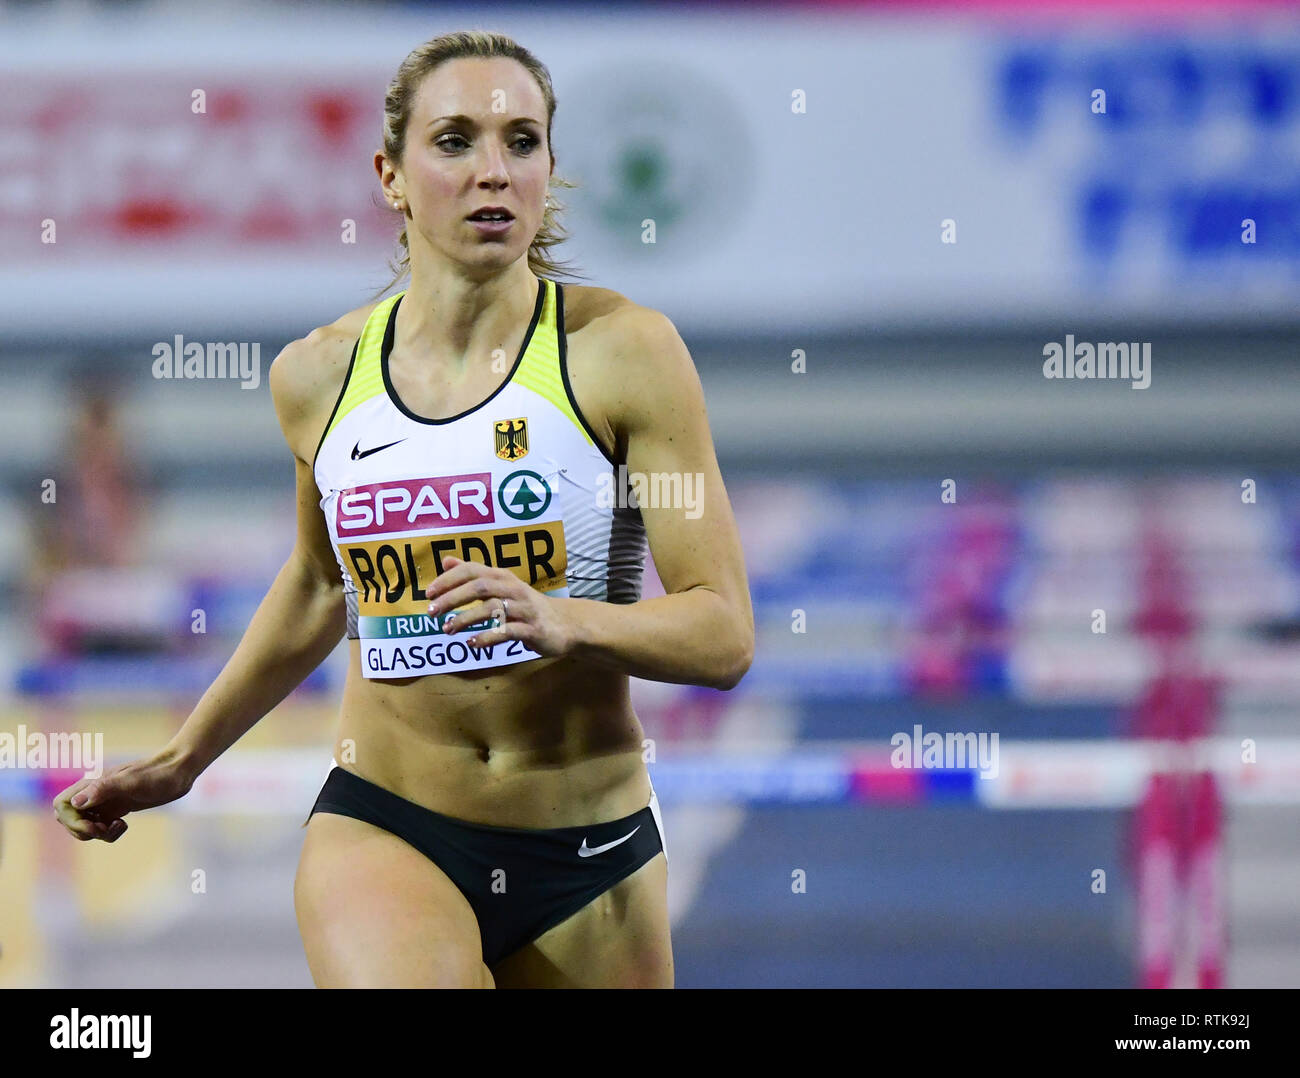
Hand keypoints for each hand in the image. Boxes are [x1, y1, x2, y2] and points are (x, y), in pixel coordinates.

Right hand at [52, 747, 194, 842]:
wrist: (180, 771)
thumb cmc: (158, 774)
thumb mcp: (133, 782)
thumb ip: (104, 789)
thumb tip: (77, 802)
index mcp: (93, 783)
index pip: (62, 806)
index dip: (72, 821)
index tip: (95, 826)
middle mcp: (95, 792)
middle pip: (70, 819)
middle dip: (84, 831)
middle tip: (106, 829)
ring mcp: (105, 801)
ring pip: (85, 825)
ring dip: (97, 833)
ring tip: (119, 826)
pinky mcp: (117, 808)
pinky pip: (100, 827)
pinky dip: (107, 832)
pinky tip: (123, 825)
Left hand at [425, 556, 576, 657]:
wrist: (566, 624)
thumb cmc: (527, 605)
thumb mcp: (502, 586)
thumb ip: (475, 574)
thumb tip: (446, 561)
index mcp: (503, 577)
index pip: (473, 570)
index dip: (449, 579)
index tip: (429, 593)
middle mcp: (514, 589)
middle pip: (480, 587)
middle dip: (452, 598)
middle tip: (431, 611)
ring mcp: (524, 609)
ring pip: (492, 609)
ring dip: (466, 618)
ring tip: (448, 629)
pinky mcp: (532, 629)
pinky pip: (507, 632)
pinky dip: (487, 637)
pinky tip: (472, 643)